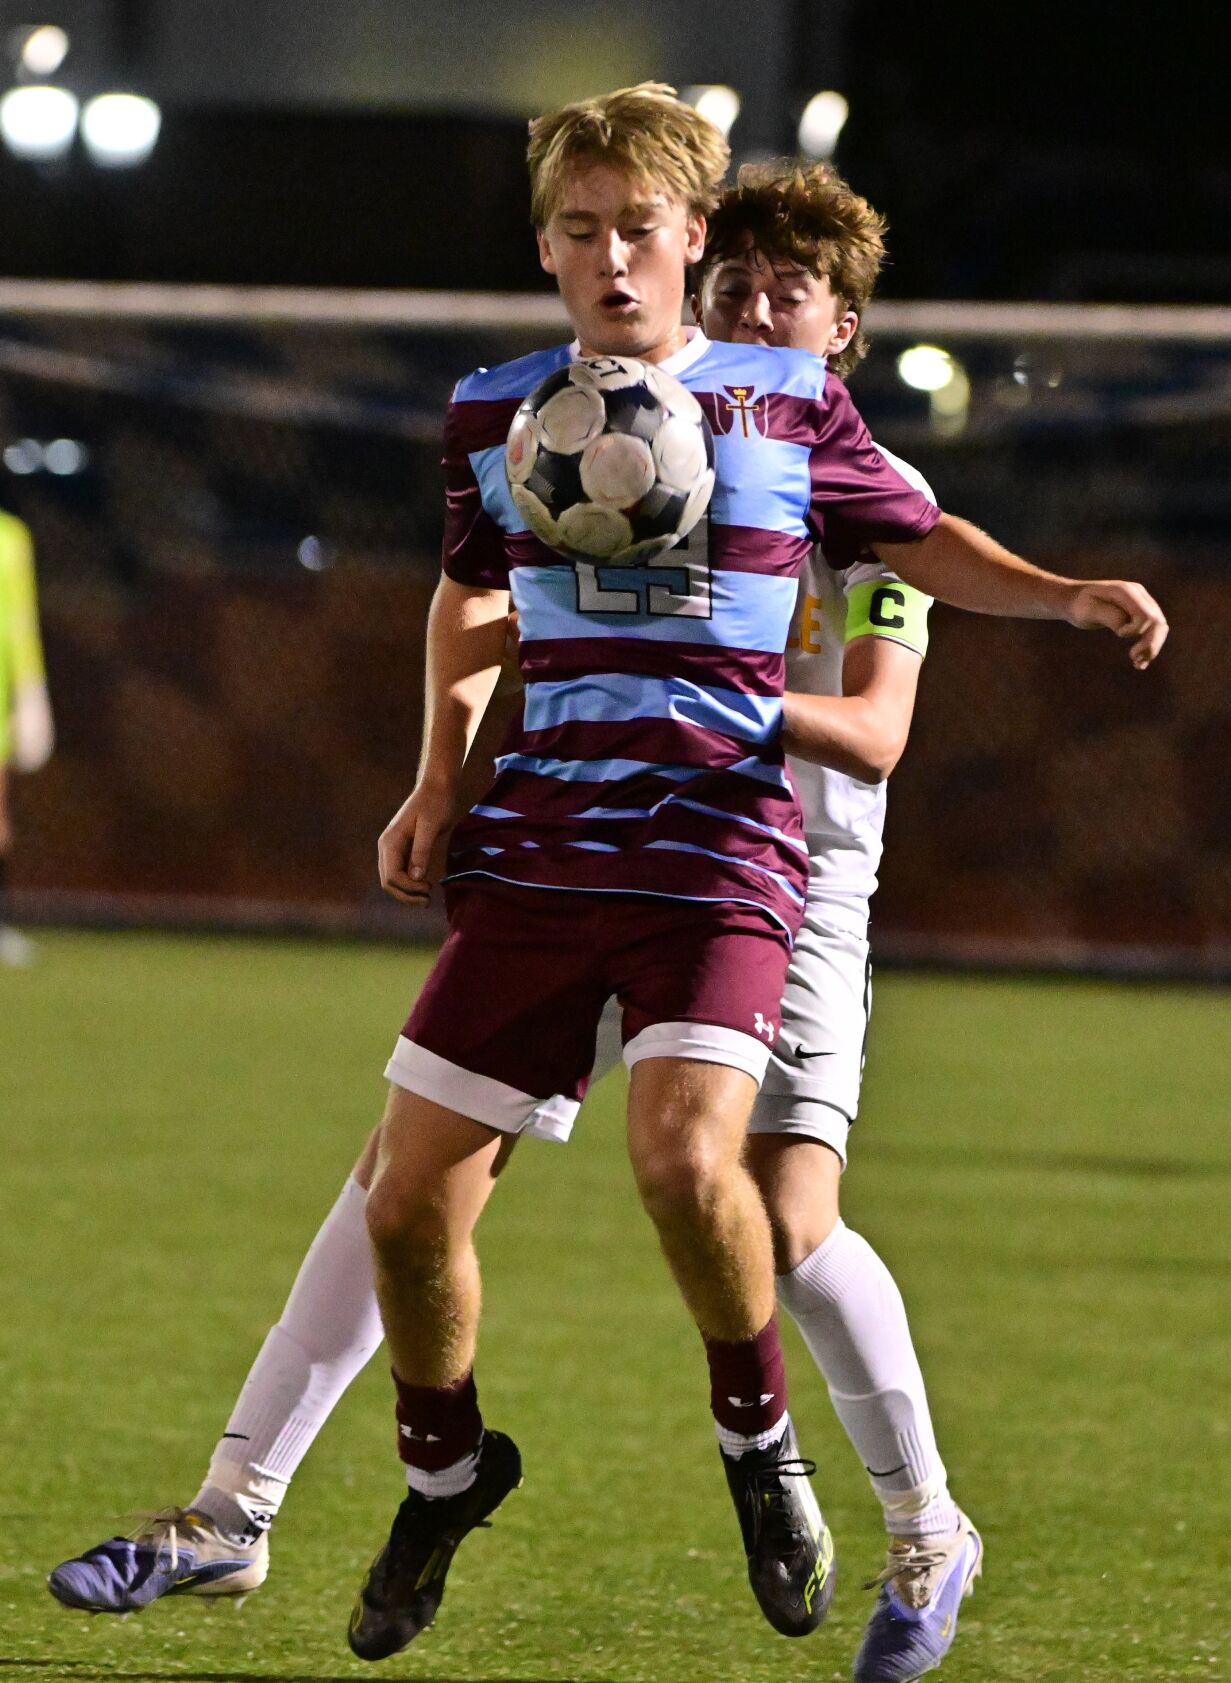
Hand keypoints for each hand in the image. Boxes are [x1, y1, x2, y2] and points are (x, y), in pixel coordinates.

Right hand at [378, 777, 455, 906]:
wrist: (436, 788)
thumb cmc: (435, 804)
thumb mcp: (431, 826)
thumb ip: (422, 850)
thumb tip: (416, 877)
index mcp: (390, 842)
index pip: (391, 876)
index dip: (408, 889)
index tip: (428, 890)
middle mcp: (387, 847)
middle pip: (388, 882)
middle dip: (406, 895)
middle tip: (428, 900)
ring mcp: (393, 849)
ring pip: (393, 880)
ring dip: (407, 893)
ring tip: (427, 897)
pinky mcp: (403, 850)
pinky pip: (400, 873)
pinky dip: (410, 884)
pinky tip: (424, 886)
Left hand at [1065, 580, 1168, 669]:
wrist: (1076, 601)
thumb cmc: (1079, 606)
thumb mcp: (1088, 611)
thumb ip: (1108, 616)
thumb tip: (1125, 626)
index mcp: (1126, 592)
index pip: (1145, 614)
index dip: (1137, 630)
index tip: (1119, 634)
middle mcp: (1139, 595)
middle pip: (1157, 622)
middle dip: (1150, 643)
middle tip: (1134, 660)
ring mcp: (1143, 603)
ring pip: (1160, 628)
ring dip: (1152, 648)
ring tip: (1138, 664)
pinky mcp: (1142, 613)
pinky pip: (1154, 631)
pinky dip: (1150, 647)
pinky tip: (1140, 663)